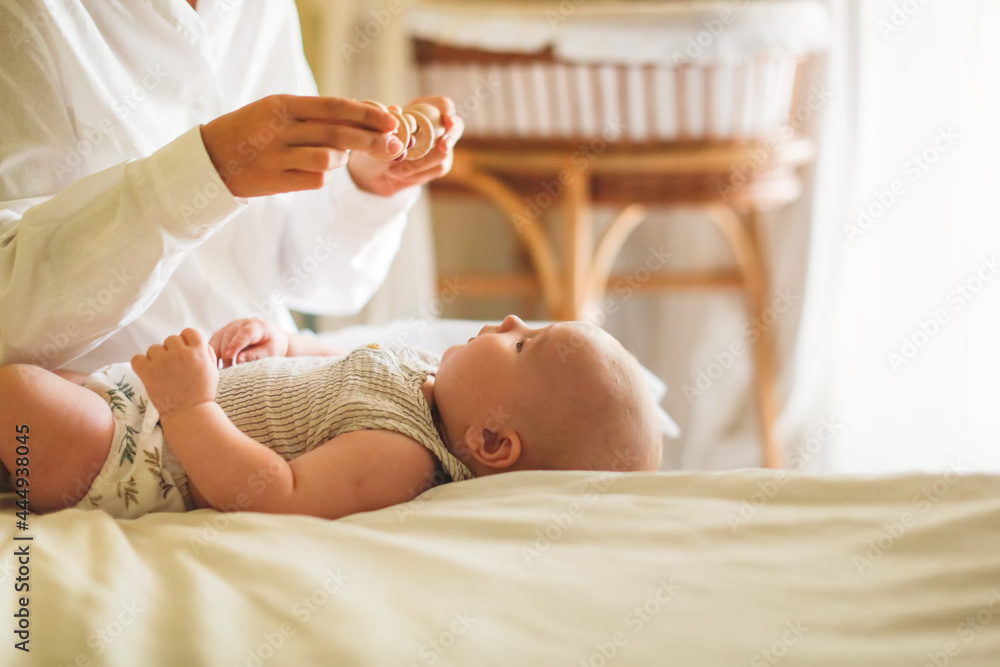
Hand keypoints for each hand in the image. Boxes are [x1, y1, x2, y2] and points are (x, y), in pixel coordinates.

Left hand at [131, 329, 218, 416]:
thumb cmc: (202, 392)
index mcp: (199, 350)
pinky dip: (141, 365)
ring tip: (164, 373)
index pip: (189, 332)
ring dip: (157, 358)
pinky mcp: (148, 371)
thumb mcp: (213, 369)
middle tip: (175, 367)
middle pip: (171, 339)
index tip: (186, 353)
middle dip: (172, 351)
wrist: (190, 413)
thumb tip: (194, 342)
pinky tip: (149, 373)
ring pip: (154, 348)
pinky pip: (137, 358)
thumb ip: (205, 352)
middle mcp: (181, 352)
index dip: (187, 341)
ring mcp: (163, 361)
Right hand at [200, 95, 405, 197]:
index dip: (366, 114)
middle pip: (337, 134)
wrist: (211, 158)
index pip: (334, 107)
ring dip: (343, 159)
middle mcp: (279, 128)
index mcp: (283, 105)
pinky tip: (318, 170)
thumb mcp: (281, 111)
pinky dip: (326, 176)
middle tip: (395, 145)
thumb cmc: (255, 130)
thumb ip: (319, 114)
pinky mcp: (275, 181)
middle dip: (371, 140)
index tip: (391, 120)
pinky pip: (316, 180)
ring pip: (329, 159)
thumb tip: (370, 115)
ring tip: (338, 156)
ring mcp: (276, 156)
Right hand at [209, 318, 289, 367]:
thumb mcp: (271, 352)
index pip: (245, 333)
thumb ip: (256, 355)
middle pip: (228, 335)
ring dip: (217, 353)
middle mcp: (242, 323)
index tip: (229, 356)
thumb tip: (239, 359)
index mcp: (257, 327)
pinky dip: (213, 351)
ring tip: (220, 368)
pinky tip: (215, 363)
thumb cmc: (273, 346)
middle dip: (225, 352)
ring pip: (218, 337)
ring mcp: (231, 326)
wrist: (272, 339)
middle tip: (227, 369)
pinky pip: (214, 340)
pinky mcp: (224, 331)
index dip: (236, 344)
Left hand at [347, 96, 464, 196]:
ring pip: (445, 153)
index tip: (446, 120)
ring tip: (398, 169)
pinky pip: (437, 169)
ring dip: (423, 162)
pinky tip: (400, 173)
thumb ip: (386, 122)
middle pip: (456, 127)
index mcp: (422, 109)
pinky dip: (419, 173)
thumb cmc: (375, 143)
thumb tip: (395, 109)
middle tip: (443, 146)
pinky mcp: (438, 165)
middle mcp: (435, 126)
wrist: (372, 170)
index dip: (447, 110)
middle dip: (451, 136)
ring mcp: (439, 146)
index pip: (443, 105)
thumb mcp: (374, 131)